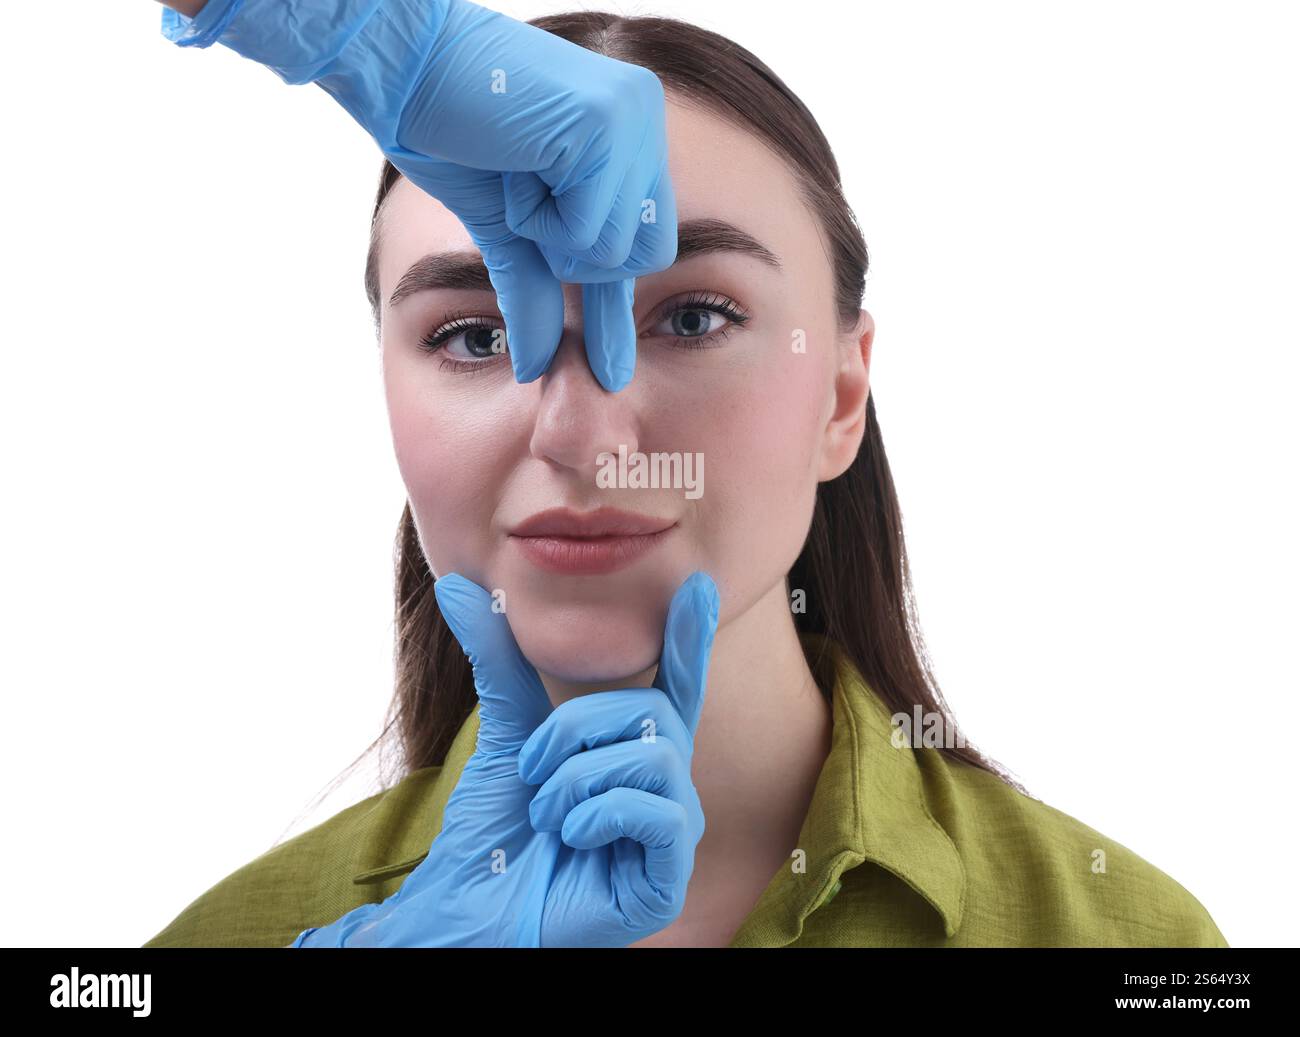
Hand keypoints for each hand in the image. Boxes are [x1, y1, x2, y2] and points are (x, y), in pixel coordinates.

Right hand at [160, 0, 677, 391]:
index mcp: (630, 138)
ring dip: (549, 232)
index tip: (610, 369)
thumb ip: (534, 290)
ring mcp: (634, 119)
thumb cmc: (449, 134)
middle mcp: (645, 122)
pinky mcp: (610, 123)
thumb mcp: (507, 228)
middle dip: (574, 258)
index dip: (618, 310)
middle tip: (525, 204)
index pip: (643, 247)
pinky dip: (540, 218)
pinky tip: (516, 167)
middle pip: (643, 257)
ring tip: (516, 174)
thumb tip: (538, 367)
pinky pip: (589, 228)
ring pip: (615, 249)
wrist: (401, 71)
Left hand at [293, 570, 719, 945]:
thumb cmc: (498, 829)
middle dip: (575, 731)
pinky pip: (657, 811)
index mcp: (635, 752)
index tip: (697, 587)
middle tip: (535, 774)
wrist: (475, 902)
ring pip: (656, 756)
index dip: (690, 640)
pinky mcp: (668, 876)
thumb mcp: (507, 731)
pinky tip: (570, 838)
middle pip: (651, 711)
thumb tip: (461, 588)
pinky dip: (598, 815)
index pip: (678, 686)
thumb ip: (496, 659)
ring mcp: (671, 833)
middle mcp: (664, 787)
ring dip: (578, 779)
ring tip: (548, 814)